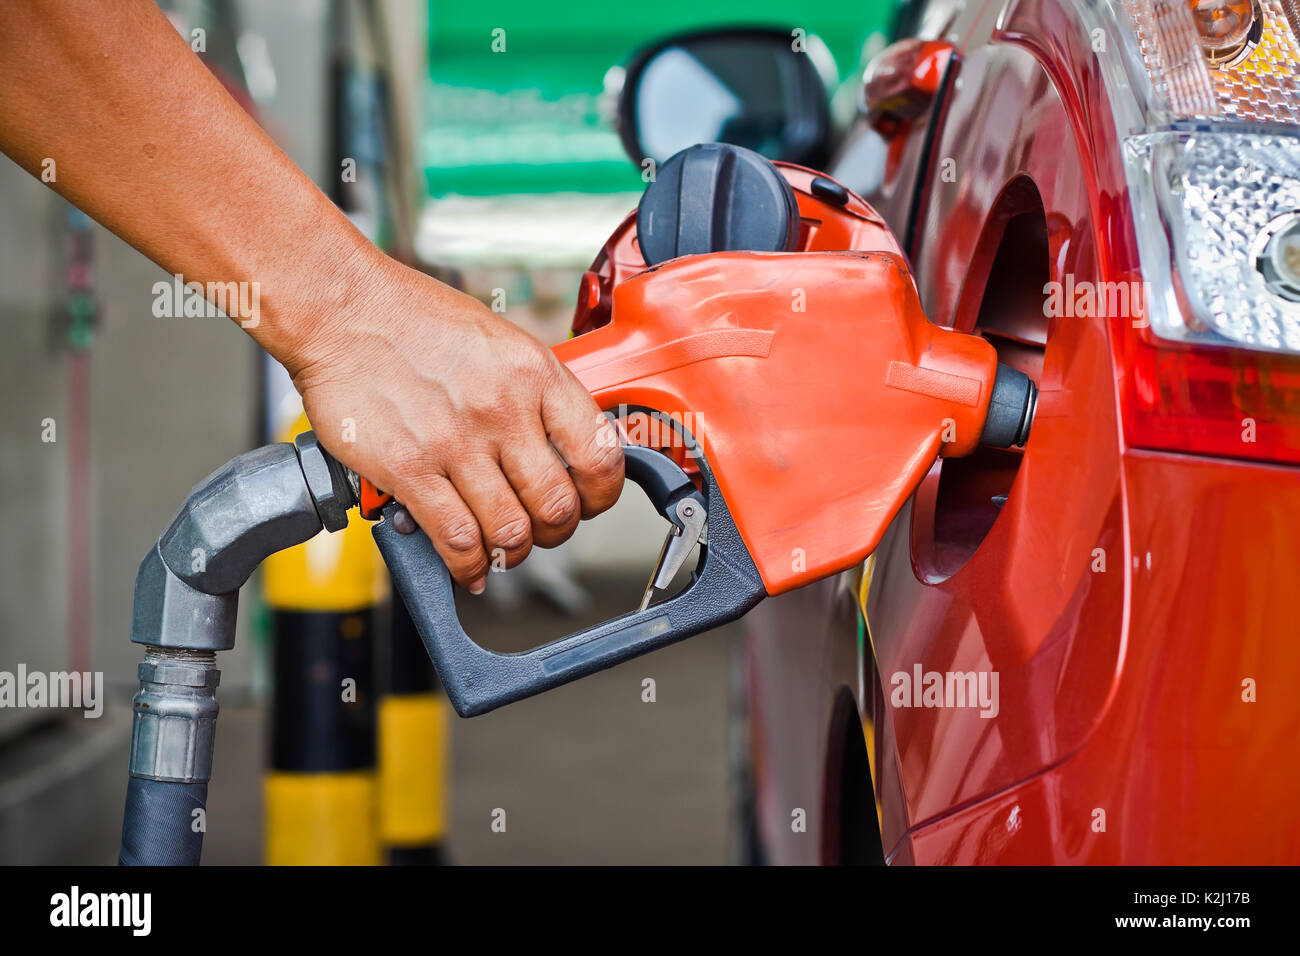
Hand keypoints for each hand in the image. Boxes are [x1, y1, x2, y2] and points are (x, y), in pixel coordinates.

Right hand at [288, 254, 624, 591]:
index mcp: (535, 375)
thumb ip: (534, 393)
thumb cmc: (415, 319)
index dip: (601, 495)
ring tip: (500, 547)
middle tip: (539, 531)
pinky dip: (468, 565)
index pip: (600, 454)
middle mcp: (503, 410)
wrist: (343, 308)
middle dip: (554, 532)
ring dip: (511, 552)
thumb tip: (560, 444)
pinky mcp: (410, 468)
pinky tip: (468, 565)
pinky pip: (457, 539)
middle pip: (558, 506)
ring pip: (511, 532)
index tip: (588, 502)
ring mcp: (456, 442)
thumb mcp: (500, 341)